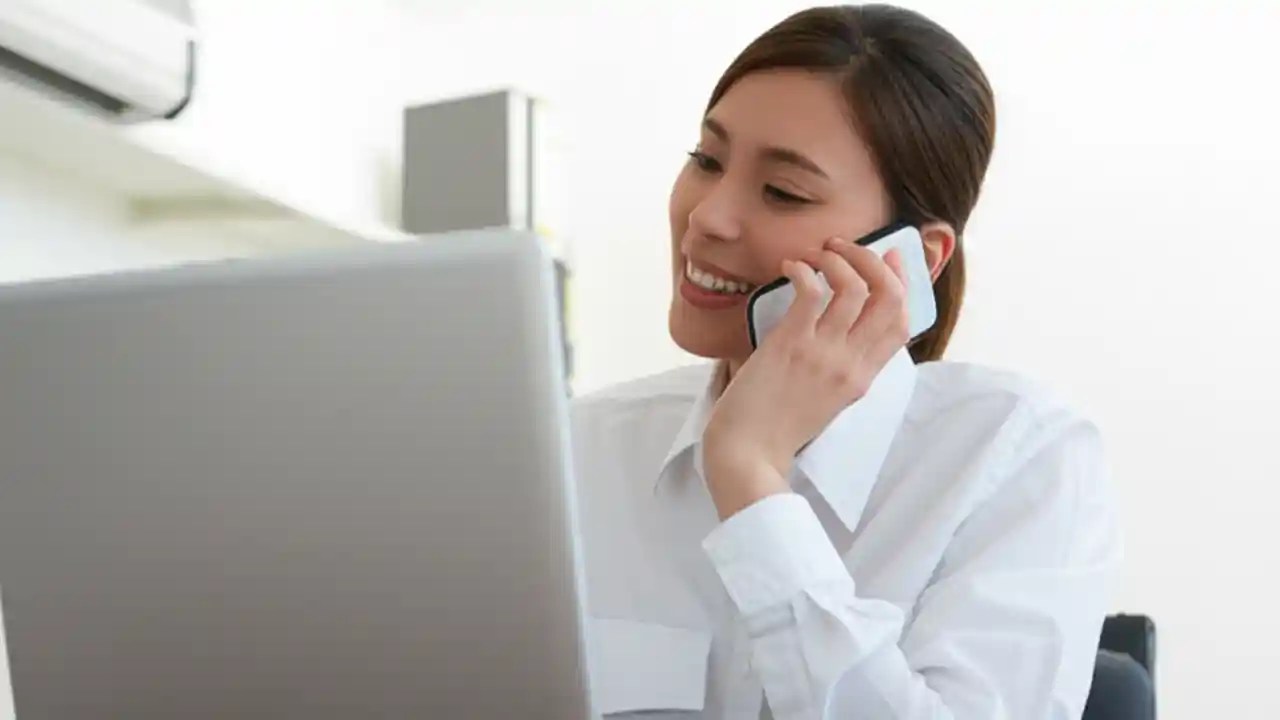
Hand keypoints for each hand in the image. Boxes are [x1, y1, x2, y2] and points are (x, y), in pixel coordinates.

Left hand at [702, 238, 910, 518]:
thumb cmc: (775, 427)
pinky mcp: (791, 346)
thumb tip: (837, 329)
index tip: (892, 257)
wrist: (746, 454)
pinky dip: (805, 269)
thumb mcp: (825, 400)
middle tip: (850, 246)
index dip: (903, 283)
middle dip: (876, 261)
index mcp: (862, 378)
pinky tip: (791, 266)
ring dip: (840, 258)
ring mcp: (823, 354)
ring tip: (819, 252)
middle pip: (890, 298)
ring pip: (854, 288)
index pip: (903, 324)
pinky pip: (811, 292)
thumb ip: (840, 367)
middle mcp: (850, 364)